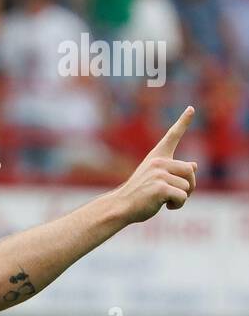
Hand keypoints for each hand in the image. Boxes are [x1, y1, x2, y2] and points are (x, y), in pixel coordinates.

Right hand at [114, 106, 197, 223]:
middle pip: (189, 170)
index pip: (172, 136)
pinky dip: (178, 204)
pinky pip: (182, 196)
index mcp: (157, 157)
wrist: (120, 207)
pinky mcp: (161, 188)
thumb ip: (174, 172)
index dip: (183, 122)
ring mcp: (159, 175)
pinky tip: (166, 206)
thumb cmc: (138, 195)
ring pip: (187, 186)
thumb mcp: (155, 179)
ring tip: (166, 201)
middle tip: (179, 195)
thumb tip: (194, 166)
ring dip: (181, 198)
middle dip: (189, 185)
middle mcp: (158, 162)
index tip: (191, 108)